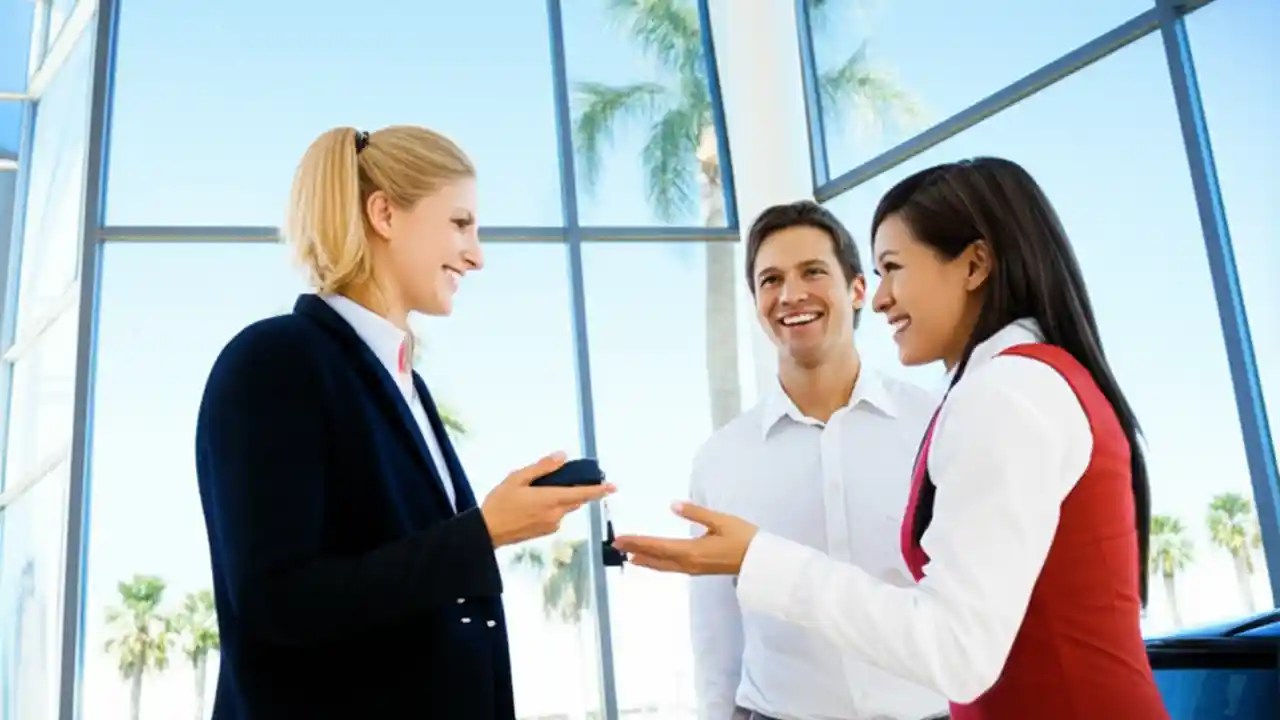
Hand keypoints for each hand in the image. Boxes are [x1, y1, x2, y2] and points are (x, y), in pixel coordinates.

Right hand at [480, 451, 616, 547]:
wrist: (486, 532)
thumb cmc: (500, 503)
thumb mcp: (517, 479)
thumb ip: (542, 468)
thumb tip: (561, 457)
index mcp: (551, 500)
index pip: (582, 493)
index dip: (599, 490)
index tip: (613, 486)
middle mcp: (556, 515)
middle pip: (574, 499)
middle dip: (573, 488)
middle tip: (560, 477)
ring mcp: (551, 525)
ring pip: (564, 507)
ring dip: (559, 497)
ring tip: (535, 491)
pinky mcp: (544, 532)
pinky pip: (555, 516)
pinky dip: (551, 507)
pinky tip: (531, 504)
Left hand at [611, 502, 757, 574]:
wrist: (761, 562)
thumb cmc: (744, 537)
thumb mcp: (720, 520)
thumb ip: (696, 513)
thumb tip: (673, 505)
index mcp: (691, 551)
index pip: (658, 546)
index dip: (637, 542)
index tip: (620, 538)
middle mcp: (688, 563)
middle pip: (656, 558)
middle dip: (636, 550)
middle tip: (616, 545)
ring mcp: (694, 568)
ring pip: (663, 565)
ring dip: (646, 559)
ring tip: (629, 555)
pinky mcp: (699, 569)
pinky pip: (672, 567)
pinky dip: (658, 564)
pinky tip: (655, 561)